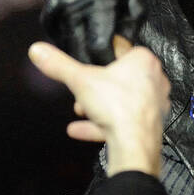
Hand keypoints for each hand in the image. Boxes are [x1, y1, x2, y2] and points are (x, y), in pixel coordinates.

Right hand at [28, 34, 170, 176]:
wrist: (134, 143)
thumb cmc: (117, 106)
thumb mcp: (80, 80)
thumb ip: (58, 65)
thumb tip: (39, 51)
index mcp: (143, 60)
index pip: (120, 51)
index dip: (100, 60)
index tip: (88, 67)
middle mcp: (154, 79)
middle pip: (119, 79)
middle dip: (97, 89)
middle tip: (82, 94)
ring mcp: (154, 103)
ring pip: (121, 101)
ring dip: (99, 108)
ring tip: (80, 112)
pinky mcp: (150, 124)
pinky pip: (123, 121)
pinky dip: (102, 125)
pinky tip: (80, 129)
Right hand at [31, 0, 145, 65]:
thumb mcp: (137, 0)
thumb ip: (131, 29)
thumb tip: (121, 55)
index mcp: (97, 3)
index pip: (99, 47)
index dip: (109, 62)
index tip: (118, 68)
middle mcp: (72, 6)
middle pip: (79, 53)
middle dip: (94, 64)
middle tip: (107, 68)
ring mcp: (57, 9)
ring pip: (67, 49)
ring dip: (81, 57)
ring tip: (97, 53)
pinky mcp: (48, 12)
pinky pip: (58, 40)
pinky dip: (70, 45)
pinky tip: (84, 43)